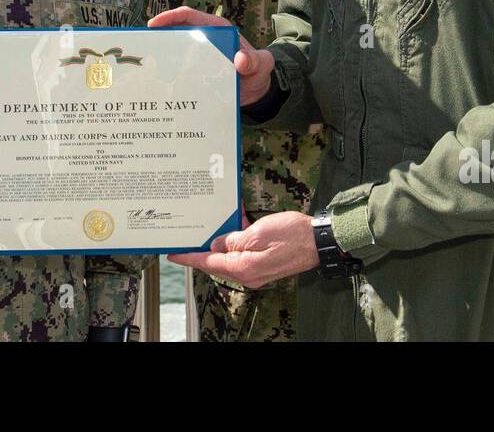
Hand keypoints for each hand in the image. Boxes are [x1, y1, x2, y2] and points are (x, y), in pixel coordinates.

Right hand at [148, 6, 274, 105]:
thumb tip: (240, 59)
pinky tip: (157, 84)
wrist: (258, 90)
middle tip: (141, 46)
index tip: (153, 24)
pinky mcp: (196, 72)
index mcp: (217, 30)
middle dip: (158, 36)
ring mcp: (199, 56)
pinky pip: (179, 70)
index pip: (189, 17)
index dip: (170, 17)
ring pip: (175, 51)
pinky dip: (168, 73)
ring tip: (143, 65)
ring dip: (160, 55)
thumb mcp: (261, 65)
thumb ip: (254, 61)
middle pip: (176, 32)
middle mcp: (204, 40)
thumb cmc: (259, 70)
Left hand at [166, 211, 318, 288]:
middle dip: (204, 247)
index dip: (189, 257)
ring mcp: (257, 269)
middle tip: (188, 235)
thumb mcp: (258, 232)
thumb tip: (217, 244)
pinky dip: (239, 237)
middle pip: (218, 260)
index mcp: (243, 268)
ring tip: (213, 222)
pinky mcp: (265, 262)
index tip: (172, 254)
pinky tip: (237, 219)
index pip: (208, 262)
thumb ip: (234, 239)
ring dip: (223, 238)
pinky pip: (244, 250)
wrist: (321, 241)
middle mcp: (248, 273)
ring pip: (231, 253)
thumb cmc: (293, 235)